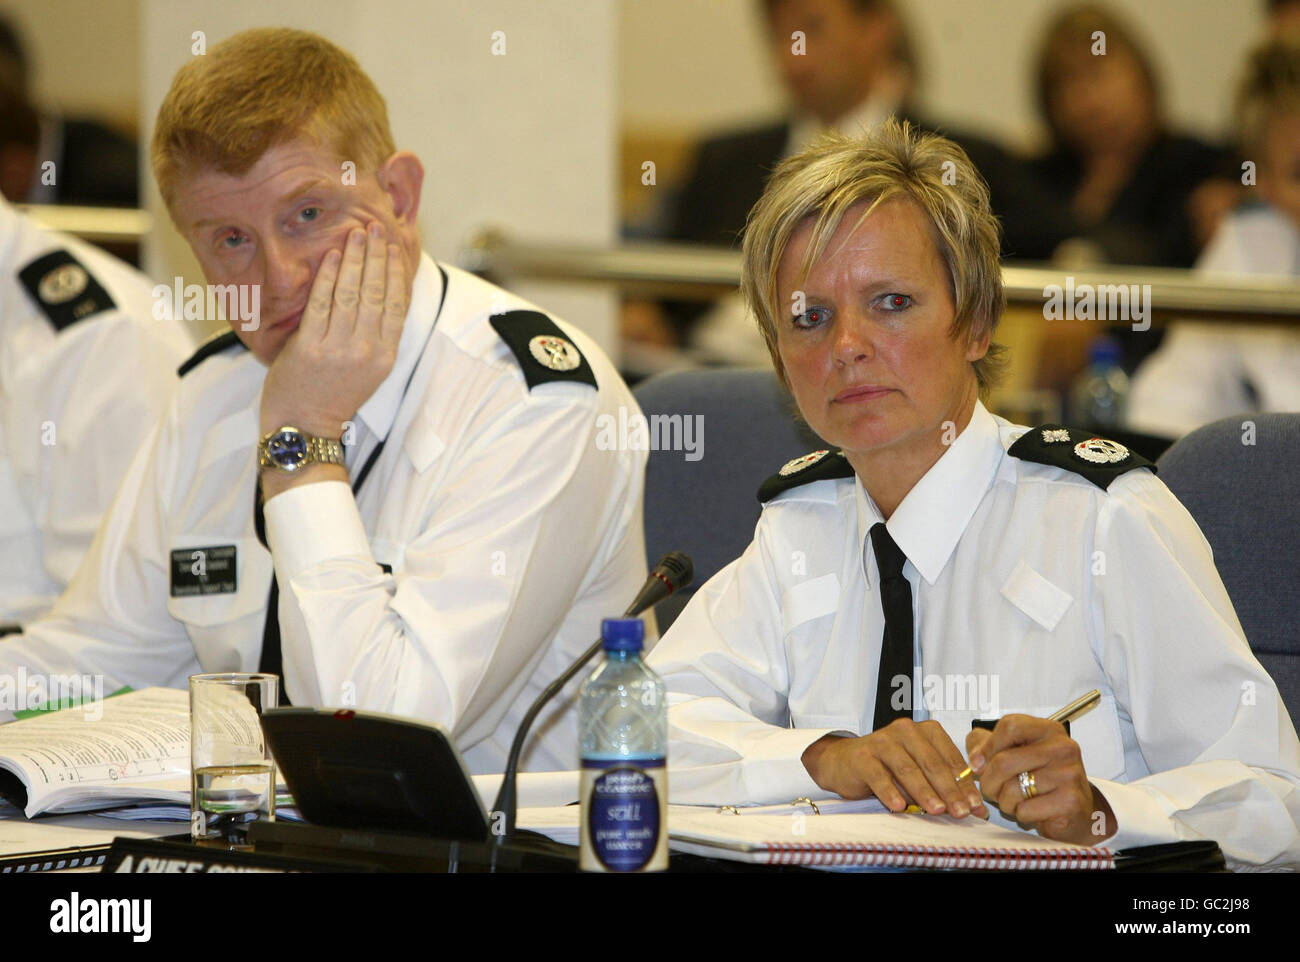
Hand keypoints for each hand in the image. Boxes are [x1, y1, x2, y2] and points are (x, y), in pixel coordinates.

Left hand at [260, 222, 408, 441]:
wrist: (305, 425)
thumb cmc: (335, 396)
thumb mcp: (369, 371)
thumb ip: (376, 336)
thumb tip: (382, 297)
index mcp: (385, 356)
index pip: (397, 305)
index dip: (397, 272)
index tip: (394, 248)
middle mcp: (366, 350)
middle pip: (377, 292)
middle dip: (377, 255)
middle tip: (376, 228)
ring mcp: (339, 347)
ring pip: (352, 293)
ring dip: (356, 258)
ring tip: (357, 233)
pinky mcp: (311, 345)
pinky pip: (322, 302)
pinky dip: (328, 276)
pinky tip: (333, 255)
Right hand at [801, 719, 987, 817]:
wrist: (845, 761)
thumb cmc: (888, 767)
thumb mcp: (920, 771)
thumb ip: (945, 785)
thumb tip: (976, 809)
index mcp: (925, 731)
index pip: (950, 758)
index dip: (965, 783)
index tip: (975, 806)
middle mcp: (905, 731)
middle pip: (932, 763)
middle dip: (949, 790)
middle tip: (961, 811)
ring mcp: (882, 742)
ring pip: (908, 768)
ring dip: (924, 791)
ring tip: (937, 810)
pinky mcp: (862, 756)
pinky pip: (879, 776)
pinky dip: (890, 792)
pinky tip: (899, 806)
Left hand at [966, 715, 1114, 844]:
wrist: (1075, 810)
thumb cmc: (1042, 779)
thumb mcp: (1014, 752)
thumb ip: (987, 743)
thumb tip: (975, 757)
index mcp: (1048, 730)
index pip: (1010, 726)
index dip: (987, 747)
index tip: (978, 763)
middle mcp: (1062, 748)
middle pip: (1004, 761)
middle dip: (989, 782)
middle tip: (992, 789)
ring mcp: (1069, 774)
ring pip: (1012, 789)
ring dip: (1005, 801)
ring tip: (1016, 800)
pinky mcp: (1070, 801)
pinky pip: (1025, 810)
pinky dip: (1021, 814)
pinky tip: (1032, 810)